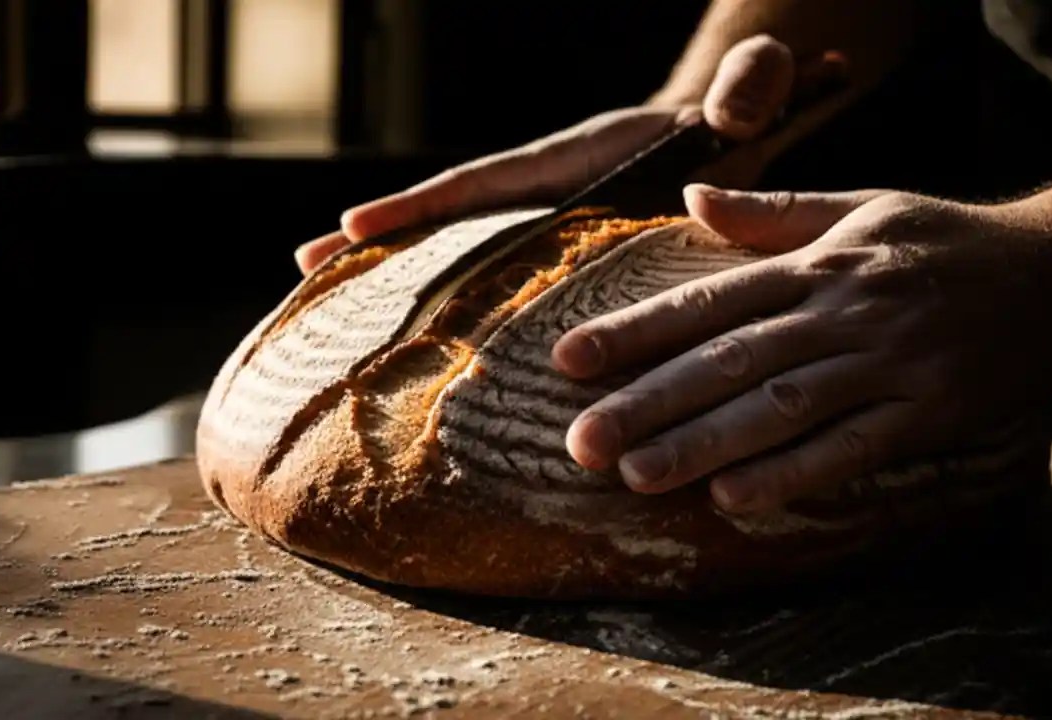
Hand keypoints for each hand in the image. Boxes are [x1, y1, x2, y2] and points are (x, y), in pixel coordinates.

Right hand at [294, 35, 837, 274]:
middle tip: (303, 267)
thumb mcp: (746, 93)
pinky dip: (448, 297)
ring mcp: (547, 220)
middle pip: (449, 215)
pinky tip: (409, 336)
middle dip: (380, 239)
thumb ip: (747, 90)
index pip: (488, 182)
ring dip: (396, 275)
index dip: (423, 204)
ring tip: (320, 305)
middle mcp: (545, 187)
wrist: (727, 129)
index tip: (353, 225)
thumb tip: (733, 111)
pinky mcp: (559, 249)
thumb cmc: (732, 111)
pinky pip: (496, 274)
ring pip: (461, 248)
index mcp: (572, 158)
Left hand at [552, 185, 1051, 513]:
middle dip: (650, 401)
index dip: (637, 331)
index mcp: (819, 265)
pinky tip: (734, 500)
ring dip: (704, 443)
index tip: (571, 360)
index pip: (710, 299)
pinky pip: (852, 449)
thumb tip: (692, 194)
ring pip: (781, 409)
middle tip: (581, 442)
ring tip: (635, 475)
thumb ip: (772, 211)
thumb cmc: (946, 240)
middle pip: (730, 361)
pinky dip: (792, 474)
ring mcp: (888, 366)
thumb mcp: (861, 205)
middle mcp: (843, 313)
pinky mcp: (930, 414)